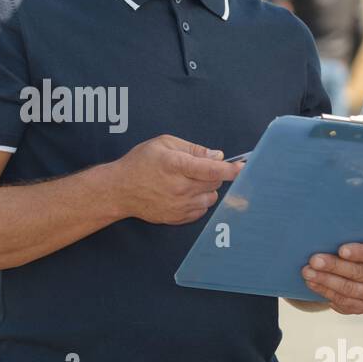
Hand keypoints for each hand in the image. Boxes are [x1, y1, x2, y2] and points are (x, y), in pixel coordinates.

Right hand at [112, 134, 242, 224]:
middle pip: (214, 184)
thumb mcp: (164, 143)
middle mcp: (179, 188)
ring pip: (210, 199)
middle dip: (213, 175)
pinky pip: (201, 211)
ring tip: (189, 182)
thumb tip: (216, 155)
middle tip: (197, 169)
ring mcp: (178, 205)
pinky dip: (199, 202)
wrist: (119, 189)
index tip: (243, 168)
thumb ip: (193, 148)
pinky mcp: (176, 218)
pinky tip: (184, 194)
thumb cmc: (140, 163)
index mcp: (176, 165)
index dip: (231, 169)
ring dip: (207, 190)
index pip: (212, 170)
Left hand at [301, 242, 362, 314]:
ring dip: (325, 281)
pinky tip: (312, 284)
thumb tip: (324, 234)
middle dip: (334, 266)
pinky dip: (325, 292)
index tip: (341, 250)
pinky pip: (342, 302)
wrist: (358, 271)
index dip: (360, 253)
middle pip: (358, 273)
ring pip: (348, 289)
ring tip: (307, 273)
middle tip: (314, 260)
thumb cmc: (354, 250)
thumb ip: (348, 237)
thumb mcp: (358, 240)